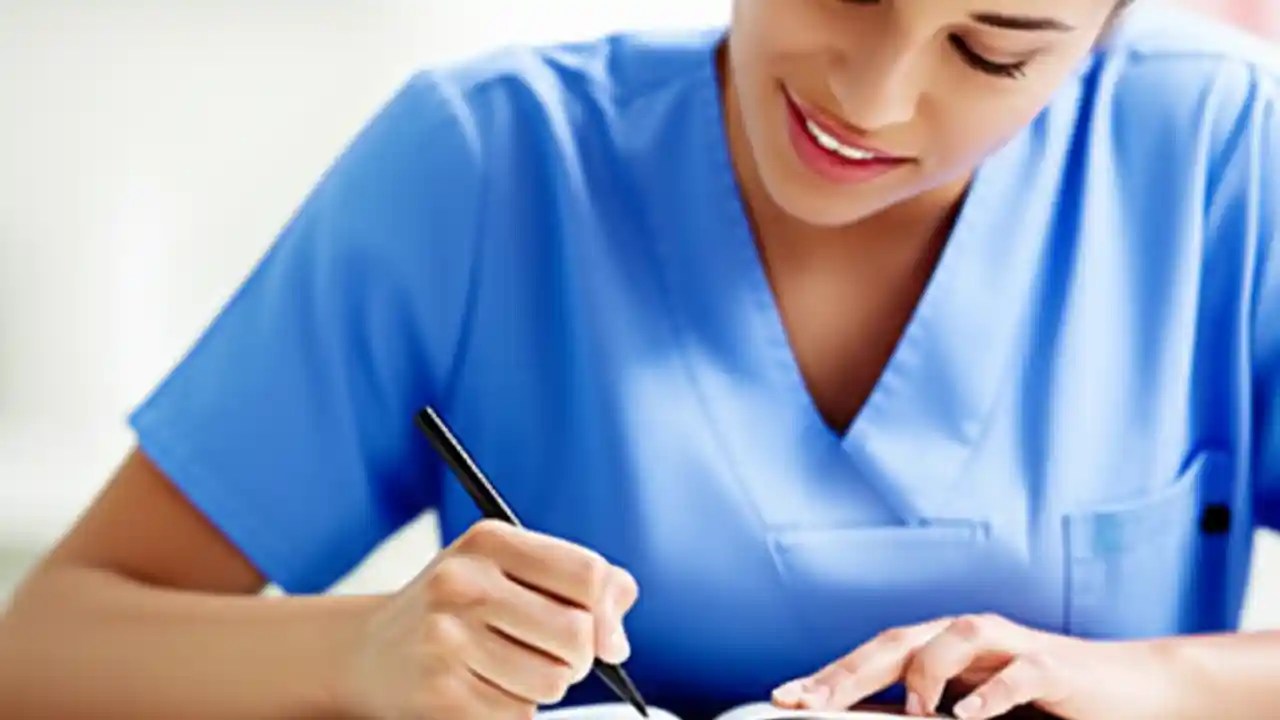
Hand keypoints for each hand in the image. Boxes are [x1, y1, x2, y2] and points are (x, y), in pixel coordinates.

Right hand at [344, 520, 638, 718]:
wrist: (369, 651)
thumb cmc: (459, 608)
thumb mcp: (510, 571)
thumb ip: (579, 585)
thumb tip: (617, 639)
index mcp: (489, 542)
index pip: (587, 575)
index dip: (609, 614)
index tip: (607, 638)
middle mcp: (463, 584)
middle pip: (577, 635)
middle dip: (579, 657)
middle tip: (555, 656)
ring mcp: (446, 640)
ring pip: (552, 682)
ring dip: (544, 686)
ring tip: (509, 669)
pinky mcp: (439, 695)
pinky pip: (519, 715)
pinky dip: (513, 710)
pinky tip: (483, 689)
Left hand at [771, 614, 1179, 719]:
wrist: (1130, 688)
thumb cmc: (1045, 699)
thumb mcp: (975, 706)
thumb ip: (928, 709)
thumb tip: (874, 719)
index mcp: (944, 647)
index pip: (875, 656)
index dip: (829, 675)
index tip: (784, 699)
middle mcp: (969, 636)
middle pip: (899, 642)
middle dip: (849, 672)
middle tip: (807, 701)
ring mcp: (1012, 645)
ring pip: (955, 639)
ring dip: (926, 675)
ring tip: (909, 714)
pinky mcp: (1054, 665)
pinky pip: (1020, 672)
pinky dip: (993, 694)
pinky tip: (970, 716)